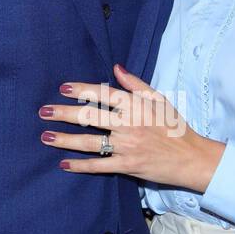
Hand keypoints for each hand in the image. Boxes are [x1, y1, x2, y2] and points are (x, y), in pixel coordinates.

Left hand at [38, 62, 225, 189]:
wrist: (191, 157)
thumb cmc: (176, 127)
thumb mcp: (160, 100)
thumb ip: (136, 84)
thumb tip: (116, 68)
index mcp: (136, 105)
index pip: (103, 93)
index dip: (81, 90)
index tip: (63, 88)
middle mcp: (129, 124)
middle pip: (90, 116)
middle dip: (64, 113)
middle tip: (44, 112)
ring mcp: (127, 146)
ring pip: (89, 142)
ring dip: (65, 139)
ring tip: (46, 137)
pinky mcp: (127, 165)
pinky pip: (99, 165)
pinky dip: (80, 165)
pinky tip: (64, 163)